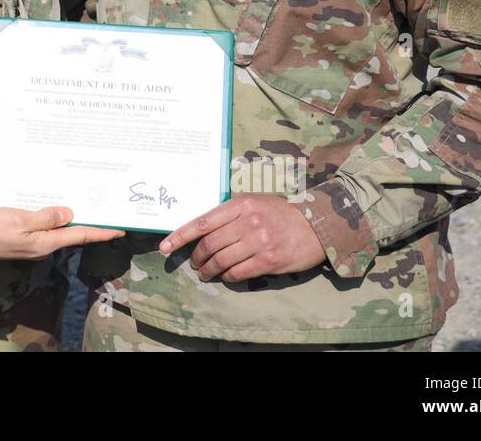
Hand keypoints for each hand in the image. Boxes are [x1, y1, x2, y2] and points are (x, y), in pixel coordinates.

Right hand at [0, 206, 122, 261]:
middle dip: (92, 225)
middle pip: (74, 234)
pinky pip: (48, 227)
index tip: (120, 230)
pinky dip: (58, 218)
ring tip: (90, 208)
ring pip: (62, 230)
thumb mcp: (20, 220)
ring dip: (76, 220)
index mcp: (46, 242)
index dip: (101, 233)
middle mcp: (44, 245)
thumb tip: (70, 214)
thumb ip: (46, 217)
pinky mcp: (27, 237)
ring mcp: (35, 243)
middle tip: (109, 213)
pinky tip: (60, 209)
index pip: (80, 236)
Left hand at [158, 195, 324, 282]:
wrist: (316, 226)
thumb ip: (230, 213)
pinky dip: (227, 277)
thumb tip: (202, 229)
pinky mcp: (269, 261)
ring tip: (205, 273)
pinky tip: (226, 276)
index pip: (202, 221)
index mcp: (241, 205)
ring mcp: (259, 242)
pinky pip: (237, 273)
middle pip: (209, 244)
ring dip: (208, 270)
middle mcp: (248, 222)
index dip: (180, 236)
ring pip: (221, 261)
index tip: (164, 246)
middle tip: (194, 263)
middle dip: (197, 257)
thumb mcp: (255, 202)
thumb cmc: (280, 213)